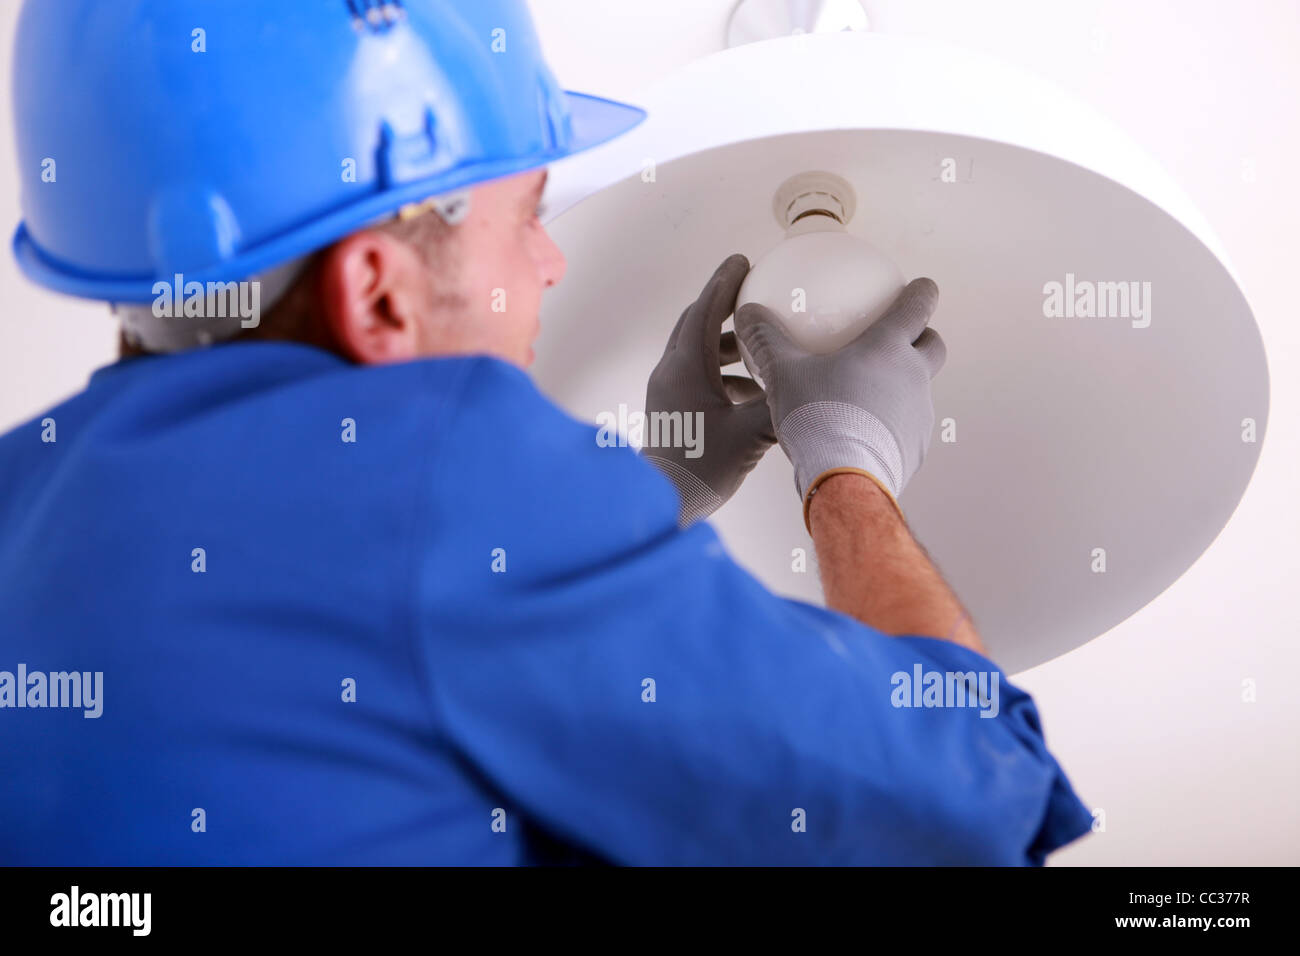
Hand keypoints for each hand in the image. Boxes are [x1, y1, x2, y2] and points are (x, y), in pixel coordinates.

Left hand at [643, 254, 776, 525]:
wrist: (665, 502)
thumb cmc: (703, 468)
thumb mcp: (752, 433)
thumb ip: (782, 402)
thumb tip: (812, 383)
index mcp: (686, 368)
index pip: (704, 310)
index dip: (725, 282)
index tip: (743, 260)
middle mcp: (671, 372)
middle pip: (696, 324)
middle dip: (724, 306)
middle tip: (754, 294)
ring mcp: (668, 391)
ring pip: (697, 351)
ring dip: (728, 344)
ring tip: (761, 347)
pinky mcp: (672, 409)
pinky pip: (697, 376)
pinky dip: (723, 372)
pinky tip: (753, 392)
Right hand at [733, 278, 946, 529]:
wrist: (844, 480)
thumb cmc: (816, 417)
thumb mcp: (782, 374)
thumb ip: (766, 340)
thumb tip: (746, 312)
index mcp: (887, 348)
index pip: (918, 306)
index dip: (922, 292)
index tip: (921, 287)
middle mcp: (913, 377)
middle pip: (933, 346)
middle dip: (924, 337)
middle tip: (904, 339)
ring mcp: (919, 413)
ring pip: (919, 390)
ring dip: (904, 386)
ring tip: (871, 395)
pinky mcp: (915, 447)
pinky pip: (906, 427)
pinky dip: (891, 423)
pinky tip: (863, 434)